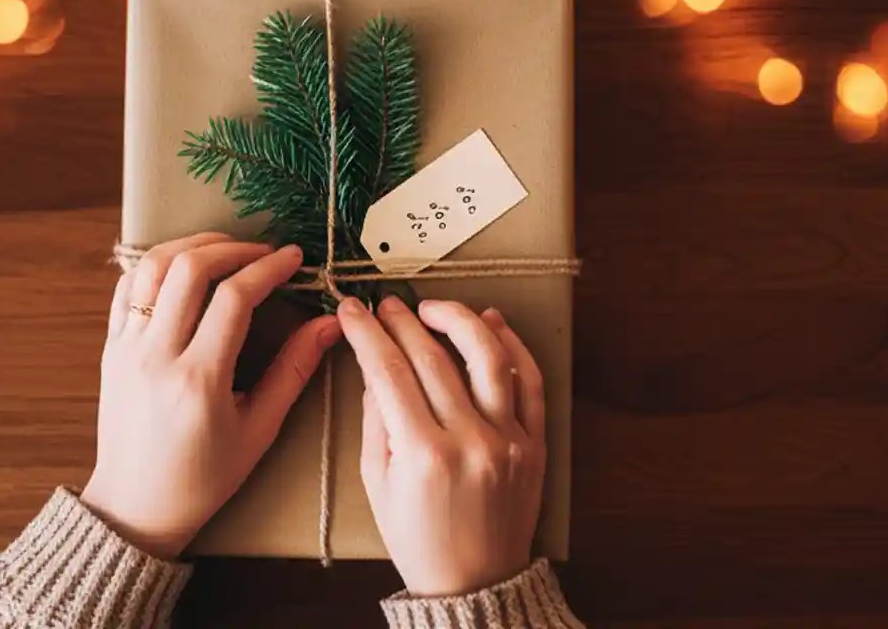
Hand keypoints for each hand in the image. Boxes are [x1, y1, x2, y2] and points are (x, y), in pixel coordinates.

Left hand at [81, 233, 341, 557]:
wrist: (135, 505)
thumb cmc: (204, 477)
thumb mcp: (259, 429)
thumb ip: (294, 370)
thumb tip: (330, 324)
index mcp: (199, 380)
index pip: (235, 297)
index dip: (269, 267)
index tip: (293, 258)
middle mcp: (156, 356)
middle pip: (190, 268)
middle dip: (232, 247)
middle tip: (262, 252)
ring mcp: (126, 348)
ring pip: (153, 267)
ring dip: (191, 246)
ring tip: (225, 250)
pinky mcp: (110, 347)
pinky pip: (127, 287)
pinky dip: (157, 266)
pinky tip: (184, 269)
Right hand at [338, 295, 545, 596]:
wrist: (474, 582)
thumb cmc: (418, 537)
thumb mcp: (376, 483)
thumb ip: (375, 420)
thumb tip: (376, 367)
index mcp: (422, 454)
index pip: (389, 372)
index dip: (367, 333)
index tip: (353, 310)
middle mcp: (468, 440)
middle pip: (433, 357)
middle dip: (403, 321)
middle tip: (387, 304)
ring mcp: (507, 439)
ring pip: (489, 356)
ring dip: (460, 319)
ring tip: (434, 308)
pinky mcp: (534, 442)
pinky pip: (531, 381)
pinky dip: (513, 345)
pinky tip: (492, 322)